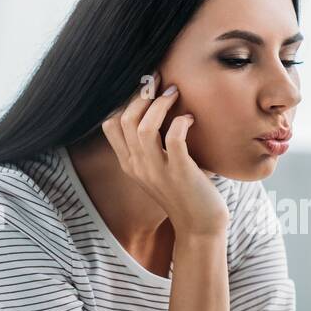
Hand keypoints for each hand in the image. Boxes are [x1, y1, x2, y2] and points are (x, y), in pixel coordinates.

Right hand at [101, 70, 228, 237]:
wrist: (200, 227)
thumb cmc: (184, 193)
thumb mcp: (158, 170)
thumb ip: (152, 148)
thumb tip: (157, 112)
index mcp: (130, 164)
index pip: (111, 126)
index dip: (125, 102)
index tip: (144, 89)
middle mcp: (138, 167)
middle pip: (125, 121)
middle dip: (142, 96)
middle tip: (160, 83)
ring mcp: (157, 171)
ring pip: (144, 128)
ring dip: (159, 105)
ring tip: (174, 94)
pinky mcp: (180, 173)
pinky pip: (174, 138)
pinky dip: (180, 122)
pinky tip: (189, 119)